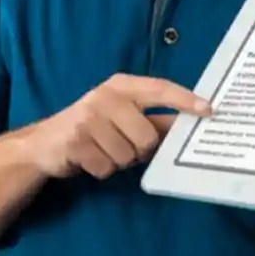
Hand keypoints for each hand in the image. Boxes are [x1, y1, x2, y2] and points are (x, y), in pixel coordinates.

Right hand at [29, 73, 211, 179]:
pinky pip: (107, 167)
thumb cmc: (93, 127)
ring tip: (102, 150)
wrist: (45, 143)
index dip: (185, 99)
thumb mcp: (122, 116)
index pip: (159, 88)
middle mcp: (105, 96)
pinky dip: (101, 169)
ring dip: (118, 161)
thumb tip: (194, 122)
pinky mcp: (75, 140)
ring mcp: (88, 117)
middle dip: (139, 149)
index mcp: (121, 85)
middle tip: (122, 144)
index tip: (208, 110)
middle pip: (147, 136)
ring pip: (127, 155)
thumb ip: (155, 119)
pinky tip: (89, 158)